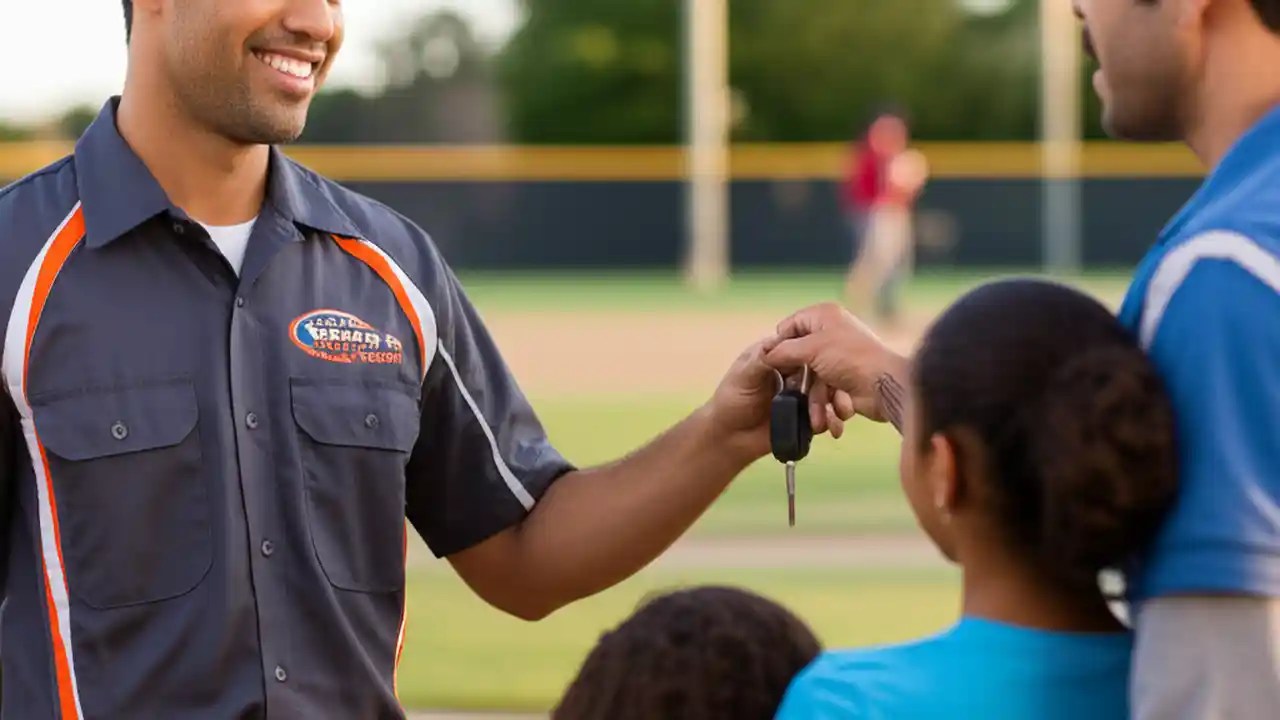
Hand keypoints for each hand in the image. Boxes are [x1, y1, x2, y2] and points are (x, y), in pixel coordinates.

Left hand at [704, 338, 855, 462]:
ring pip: (826, 393)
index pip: (804, 347)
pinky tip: (832, 426)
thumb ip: (762, 360)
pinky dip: (831, 420)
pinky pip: (825, 415)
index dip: (818, 351)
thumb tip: (779, 341)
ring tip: (841, 411)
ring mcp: (802, 394)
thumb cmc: (730, 401)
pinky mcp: (806, 416)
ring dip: (835, 402)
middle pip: (821, 370)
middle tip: (835, 391)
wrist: (730, 438)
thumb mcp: (743, 376)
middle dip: (830, 381)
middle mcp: (793, 372)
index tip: (830, 357)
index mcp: (778, 356)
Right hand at [763, 303, 908, 426]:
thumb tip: (765, 354)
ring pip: (812, 379)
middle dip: (797, 382)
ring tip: (817, 420)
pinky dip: (827, 405)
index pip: (790, 326)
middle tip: (787, 394)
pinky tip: (830, 419)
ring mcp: (839, 357)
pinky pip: (826, 391)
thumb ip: (784, 350)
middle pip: (799, 357)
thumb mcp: (811, 349)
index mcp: (824, 316)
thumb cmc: (850, 359)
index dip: (780, 344)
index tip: (772, 363)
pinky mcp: (845, 378)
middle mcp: (831, 333)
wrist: (884, 386)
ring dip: (814, 401)